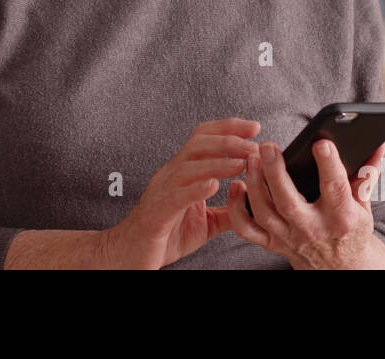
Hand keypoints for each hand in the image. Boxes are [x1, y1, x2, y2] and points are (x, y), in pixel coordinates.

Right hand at [99, 118, 260, 268]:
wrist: (130, 256)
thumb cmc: (164, 236)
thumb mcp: (204, 222)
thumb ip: (227, 210)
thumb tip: (252, 201)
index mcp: (182, 173)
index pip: (203, 139)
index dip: (228, 128)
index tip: (255, 128)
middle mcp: (171, 176)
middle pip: (198, 144)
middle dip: (228, 140)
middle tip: (254, 144)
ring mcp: (162, 192)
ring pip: (188, 167)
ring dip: (218, 162)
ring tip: (241, 162)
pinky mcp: (156, 214)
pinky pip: (175, 197)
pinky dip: (195, 189)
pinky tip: (212, 186)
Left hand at [226, 138, 384, 268]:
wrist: (341, 268)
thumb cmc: (352, 229)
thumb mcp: (364, 203)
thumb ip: (367, 172)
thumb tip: (377, 143)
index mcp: (341, 217)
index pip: (335, 189)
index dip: (329, 165)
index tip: (321, 142)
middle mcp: (313, 229)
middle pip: (289, 201)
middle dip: (276, 173)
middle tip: (268, 146)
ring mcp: (290, 238)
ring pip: (265, 213)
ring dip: (254, 184)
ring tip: (251, 158)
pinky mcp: (273, 243)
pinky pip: (247, 229)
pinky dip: (236, 209)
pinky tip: (235, 185)